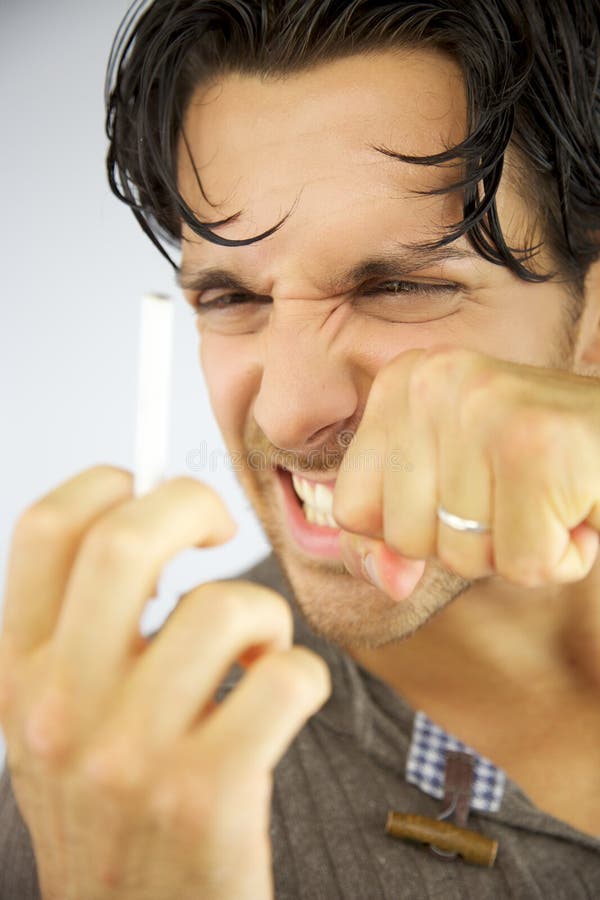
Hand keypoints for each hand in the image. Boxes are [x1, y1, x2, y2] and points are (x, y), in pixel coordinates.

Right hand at [0, 466, 329, 899]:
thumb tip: (140, 520)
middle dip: (190, 504)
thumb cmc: (112, 817)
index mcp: (22, 677)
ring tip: (260, 649)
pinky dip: (304, 675)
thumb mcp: (60, 723)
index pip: (45, 530)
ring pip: (227, 607)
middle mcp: (65, 709)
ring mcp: (134, 755)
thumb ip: (82, 633)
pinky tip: (282, 699)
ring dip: (265, 613)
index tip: (146, 486)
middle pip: (126, 540)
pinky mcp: (210, 795)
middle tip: (218, 525)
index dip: (106, 482)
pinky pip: (287, 678)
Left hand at [334, 345, 599, 596]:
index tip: (469, 487)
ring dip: (518, 548)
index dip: (412, 528)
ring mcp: (486, 409)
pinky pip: (524, 563)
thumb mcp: (453, 491)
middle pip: (404, 536)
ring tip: (551, 495)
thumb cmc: (547, 468)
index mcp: (403, 381)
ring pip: (463, 554)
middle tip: (520, 491)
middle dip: (468, 540)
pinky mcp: (539, 447)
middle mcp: (435, 381)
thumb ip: (394, 537)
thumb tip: (388, 582)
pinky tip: (580, 507)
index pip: (350, 508)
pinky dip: (562, 557)